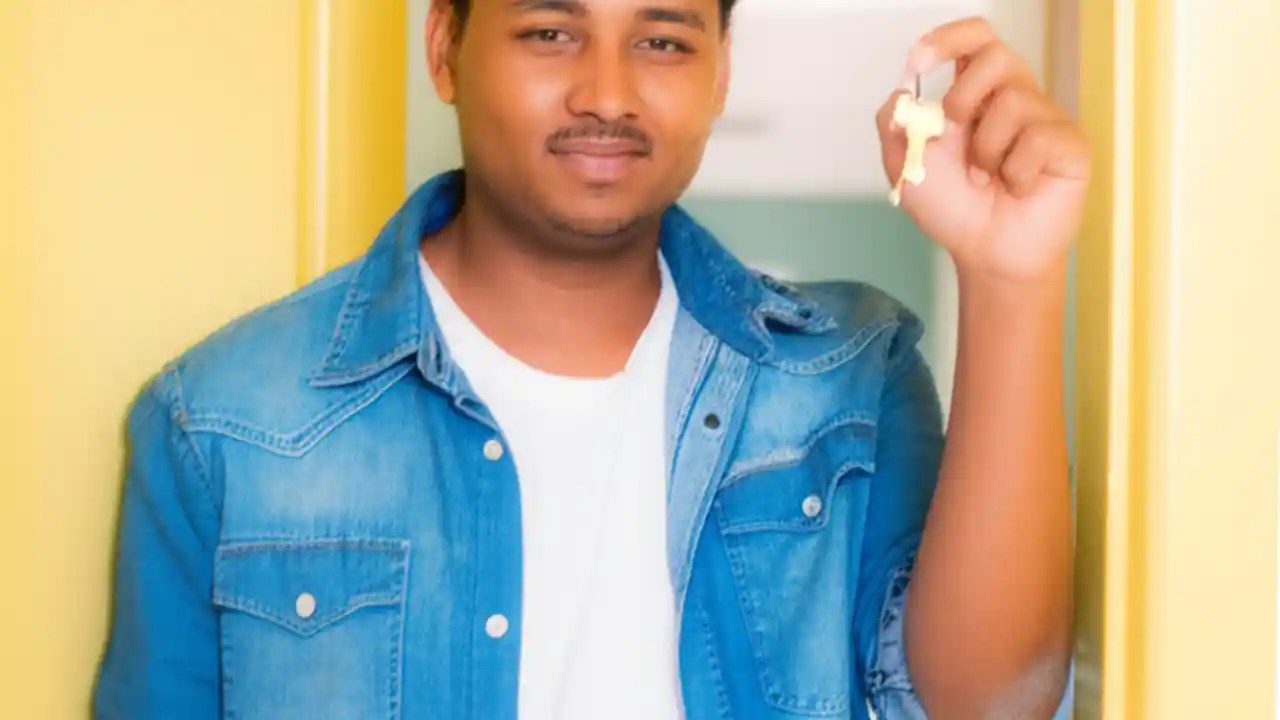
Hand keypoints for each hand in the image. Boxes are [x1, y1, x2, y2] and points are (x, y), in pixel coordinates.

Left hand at [876, 17, 1091, 286]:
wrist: (984, 254)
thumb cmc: (953, 210)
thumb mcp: (906, 167)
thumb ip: (894, 124)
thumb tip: (901, 90)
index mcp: (977, 95)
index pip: (976, 39)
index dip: (950, 38)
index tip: (921, 59)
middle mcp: (1014, 99)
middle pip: (997, 55)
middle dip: (964, 96)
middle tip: (956, 135)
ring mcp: (1046, 120)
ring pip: (1013, 101)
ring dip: (986, 150)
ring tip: (989, 177)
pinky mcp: (1070, 145)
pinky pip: (1038, 139)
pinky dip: (1016, 172)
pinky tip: (1018, 188)